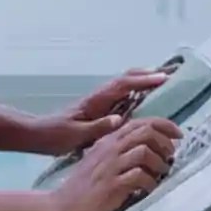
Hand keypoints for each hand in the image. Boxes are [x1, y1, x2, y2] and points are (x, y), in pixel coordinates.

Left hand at [31, 67, 171, 155]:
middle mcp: (100, 97)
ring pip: (125, 85)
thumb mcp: (76, 135)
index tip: (163, 78)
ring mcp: (100, 101)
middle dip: (147, 74)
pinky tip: (146, 98)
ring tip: (165, 80)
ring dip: (143, 80)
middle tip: (171, 73)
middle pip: (127, 79)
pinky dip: (136, 90)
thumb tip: (119, 119)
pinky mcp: (99, 109)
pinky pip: (122, 95)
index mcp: (96, 101)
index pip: (123, 85)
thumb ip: (97, 128)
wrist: (38, 135)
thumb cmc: (55, 136)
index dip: (143, 81)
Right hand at [49, 116, 182, 210]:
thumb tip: (147, 148)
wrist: (62, 207)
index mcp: (107, 141)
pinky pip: (139, 177)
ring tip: (160, 174)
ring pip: (144, 152)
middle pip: (145, 132)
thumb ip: (117, 151)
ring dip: (159, 163)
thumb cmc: (82, 187)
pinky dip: (150, 182)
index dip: (164, 125)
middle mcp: (109, 149)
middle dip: (165, 142)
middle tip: (171, 155)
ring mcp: (110, 167)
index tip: (178, 135)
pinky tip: (148, 189)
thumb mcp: (98, 161)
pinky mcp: (112, 185)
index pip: (139, 122)